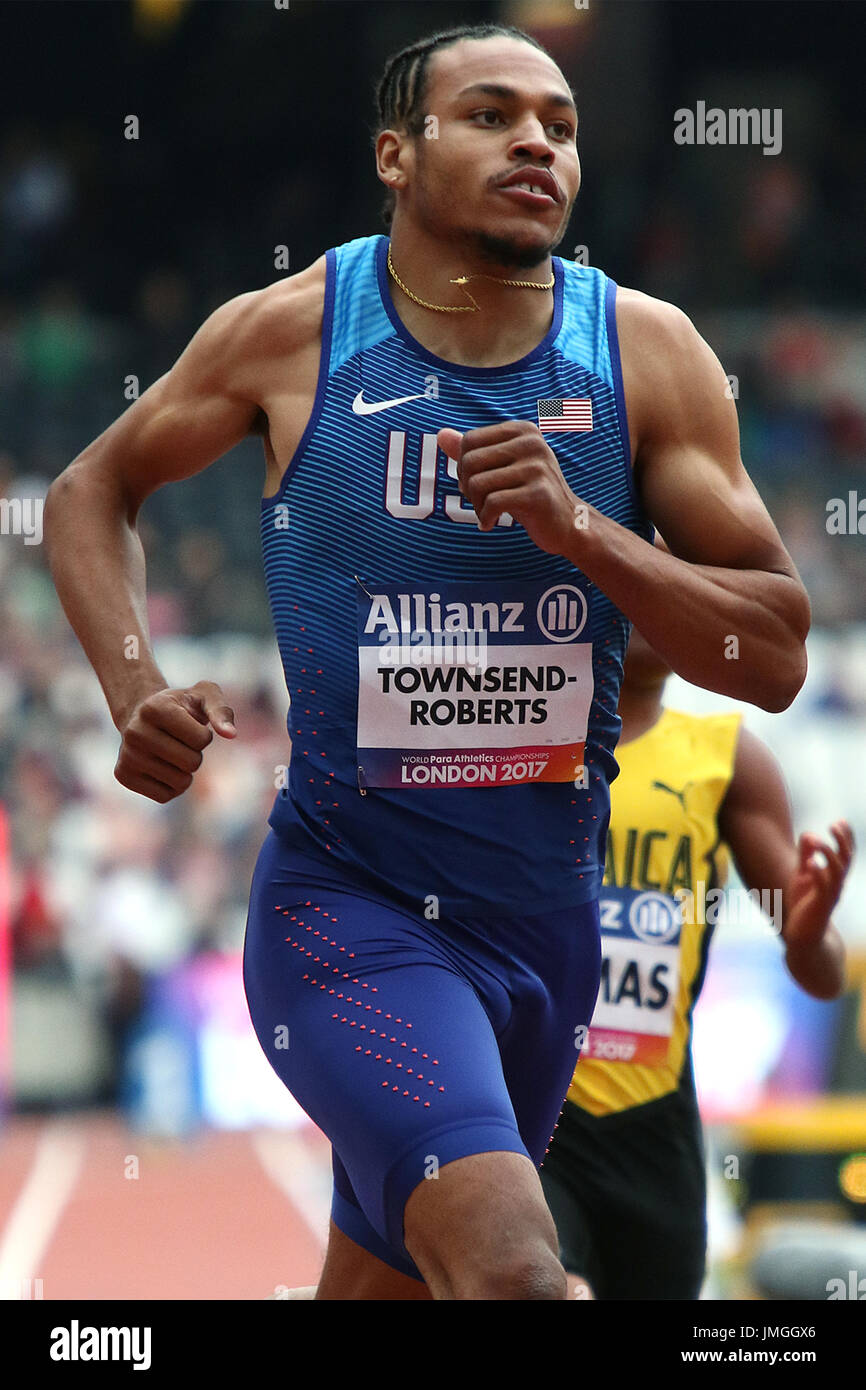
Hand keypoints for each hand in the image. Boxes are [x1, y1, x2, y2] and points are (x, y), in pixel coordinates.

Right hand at [114, 680, 235, 802]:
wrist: (143, 715)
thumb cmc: (181, 706)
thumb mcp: (204, 696)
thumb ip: (221, 711)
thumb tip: (231, 734)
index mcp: (154, 708)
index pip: (202, 739)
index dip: (204, 736)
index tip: (191, 726)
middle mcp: (135, 732)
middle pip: (192, 763)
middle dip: (195, 754)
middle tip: (180, 742)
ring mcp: (127, 755)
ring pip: (181, 783)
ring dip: (185, 771)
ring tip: (170, 753)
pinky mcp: (124, 776)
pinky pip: (165, 796)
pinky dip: (172, 786)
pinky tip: (161, 767)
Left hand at [438, 421, 585, 553]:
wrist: (567, 524)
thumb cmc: (528, 493)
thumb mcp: (501, 469)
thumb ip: (472, 451)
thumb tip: (441, 434)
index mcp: (522, 430)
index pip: (469, 441)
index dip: (464, 467)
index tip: (477, 485)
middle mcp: (531, 443)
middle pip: (470, 462)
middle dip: (467, 488)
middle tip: (481, 503)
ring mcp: (537, 467)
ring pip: (478, 484)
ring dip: (475, 506)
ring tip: (487, 514)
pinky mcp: (538, 494)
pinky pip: (492, 503)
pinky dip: (484, 519)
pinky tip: (490, 525)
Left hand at [783, 820, 853, 949]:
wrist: (804, 935)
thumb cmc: (804, 905)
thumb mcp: (802, 876)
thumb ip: (806, 855)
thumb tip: (809, 833)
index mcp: (834, 876)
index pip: (845, 854)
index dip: (846, 838)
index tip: (841, 821)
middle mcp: (836, 884)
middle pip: (846, 859)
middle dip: (842, 842)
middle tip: (833, 825)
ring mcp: (830, 895)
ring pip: (837, 872)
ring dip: (828, 854)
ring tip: (817, 840)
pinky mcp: (820, 905)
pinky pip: (823, 888)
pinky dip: (818, 874)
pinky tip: (810, 863)